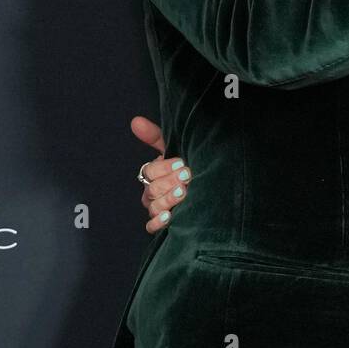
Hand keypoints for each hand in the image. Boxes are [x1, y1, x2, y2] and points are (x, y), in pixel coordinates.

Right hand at [132, 115, 190, 233]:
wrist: (213, 185)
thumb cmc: (190, 166)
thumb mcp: (177, 148)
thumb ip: (156, 136)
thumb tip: (135, 121)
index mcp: (155, 174)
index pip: (149, 171)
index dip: (163, 167)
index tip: (182, 163)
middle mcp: (154, 192)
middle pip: (152, 189)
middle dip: (170, 182)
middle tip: (187, 177)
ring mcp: (159, 208)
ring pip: (153, 207)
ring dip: (168, 199)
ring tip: (184, 193)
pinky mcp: (164, 224)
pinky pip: (151, 227)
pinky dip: (158, 222)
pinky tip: (170, 217)